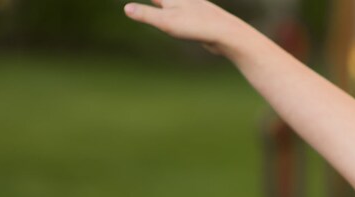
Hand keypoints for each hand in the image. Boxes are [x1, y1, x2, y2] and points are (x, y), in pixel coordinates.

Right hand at [124, 0, 246, 54]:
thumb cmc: (197, 26)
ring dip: (167, 5)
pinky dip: (177, 10)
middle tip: (152, 6)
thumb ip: (147, 15)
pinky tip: (182, 14)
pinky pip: (184, 12)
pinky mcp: (200, 18)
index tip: (146, 4)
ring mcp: (193, 7)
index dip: (150, 4)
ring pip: (175, 3)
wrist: (228, 34)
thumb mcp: (167, 22)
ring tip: (162, 5)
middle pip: (164, 0)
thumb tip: (126, 9)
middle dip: (158, 3)